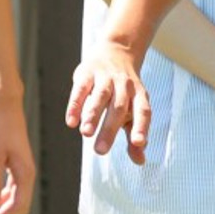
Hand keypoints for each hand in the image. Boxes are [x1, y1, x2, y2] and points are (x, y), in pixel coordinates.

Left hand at [0, 96, 35, 213]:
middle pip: (20, 207)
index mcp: (25, 174)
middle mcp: (28, 175)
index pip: (17, 206)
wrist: (6, 108)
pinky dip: (4, 197)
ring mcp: (24, 171)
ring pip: (18, 199)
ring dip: (4, 209)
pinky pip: (15, 189)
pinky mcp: (18, 166)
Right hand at [65, 43, 151, 163]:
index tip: (138, 143)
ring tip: (85, 133)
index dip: (141, 127)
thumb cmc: (125, 91)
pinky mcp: (87, 73)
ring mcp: (106, 78)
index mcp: (139, 96)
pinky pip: (81, 89)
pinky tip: (71, 121)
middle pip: (118, 108)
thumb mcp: (134, 109)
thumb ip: (134, 135)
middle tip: (100, 151)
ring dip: (93, 115)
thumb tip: (140, 161)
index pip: (143, 112)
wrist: (117, 52)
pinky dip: (75, 105)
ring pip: (101, 97)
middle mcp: (124, 86)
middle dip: (109, 129)